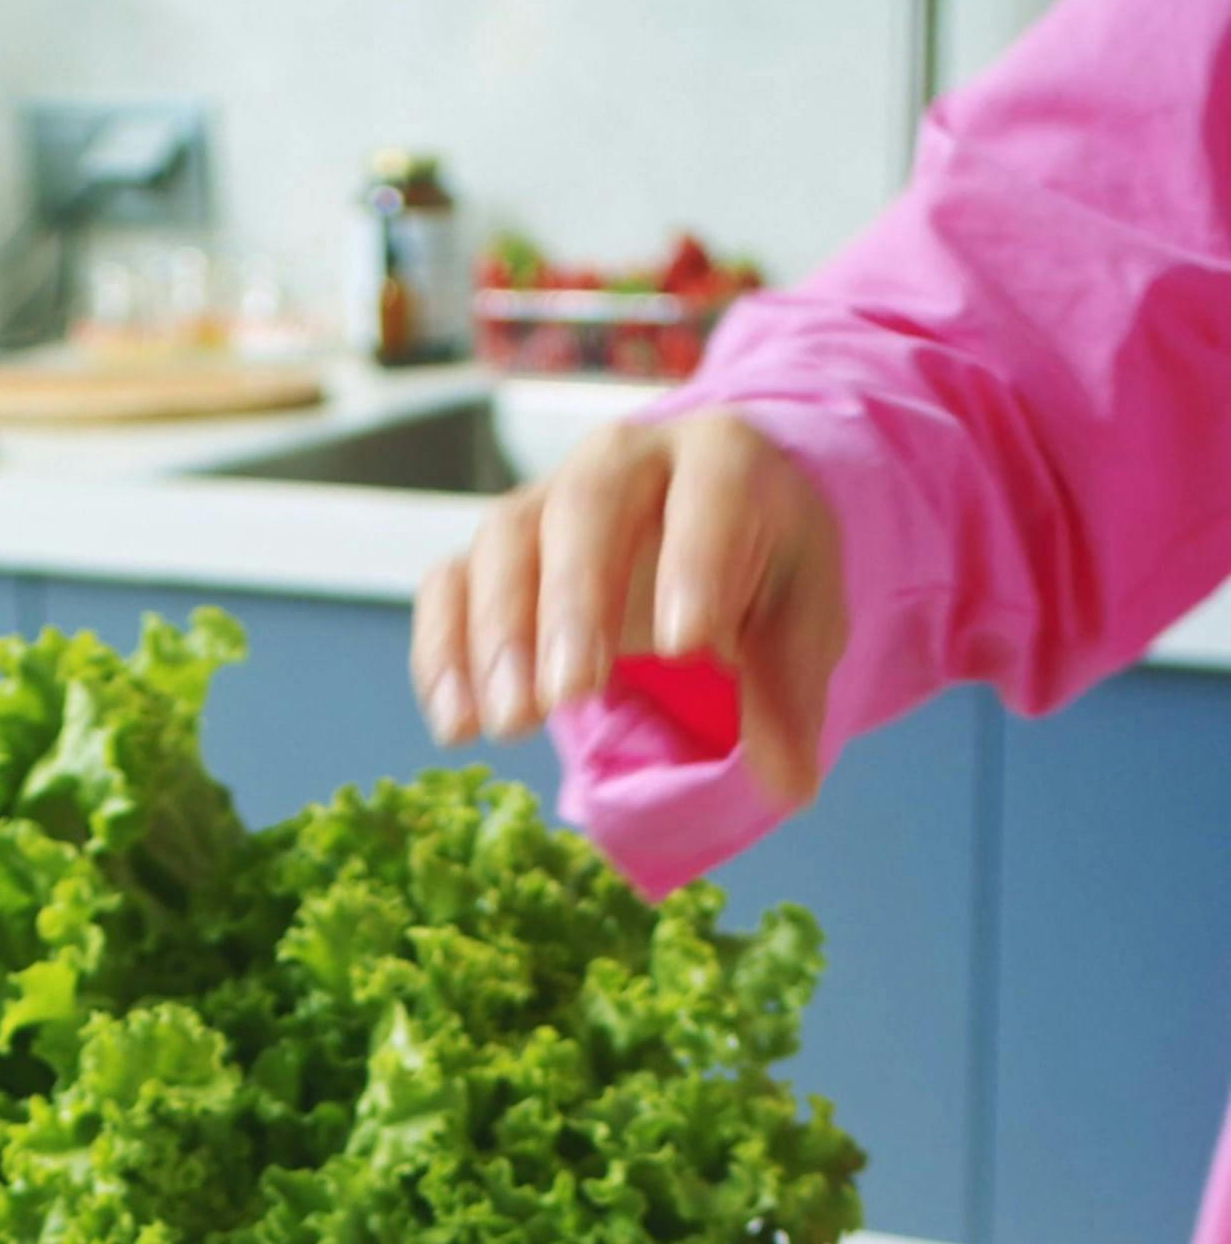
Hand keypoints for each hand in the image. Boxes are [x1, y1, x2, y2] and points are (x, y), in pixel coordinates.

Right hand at [410, 410, 847, 811]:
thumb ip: (791, 691)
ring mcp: (548, 500)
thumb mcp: (800, 618)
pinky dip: (443, 654)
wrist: (707, 530)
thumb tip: (785, 783)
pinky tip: (455, 725)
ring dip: (497, 637)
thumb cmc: (758, 570)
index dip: (694, 563)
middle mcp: (624, 460)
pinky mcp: (496, 551)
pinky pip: (448, 584)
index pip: (708, 494)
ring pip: (503, 540)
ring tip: (508, 725)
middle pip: (584, 505)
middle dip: (572, 602)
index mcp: (720, 460)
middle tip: (569, 695)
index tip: (685, 645)